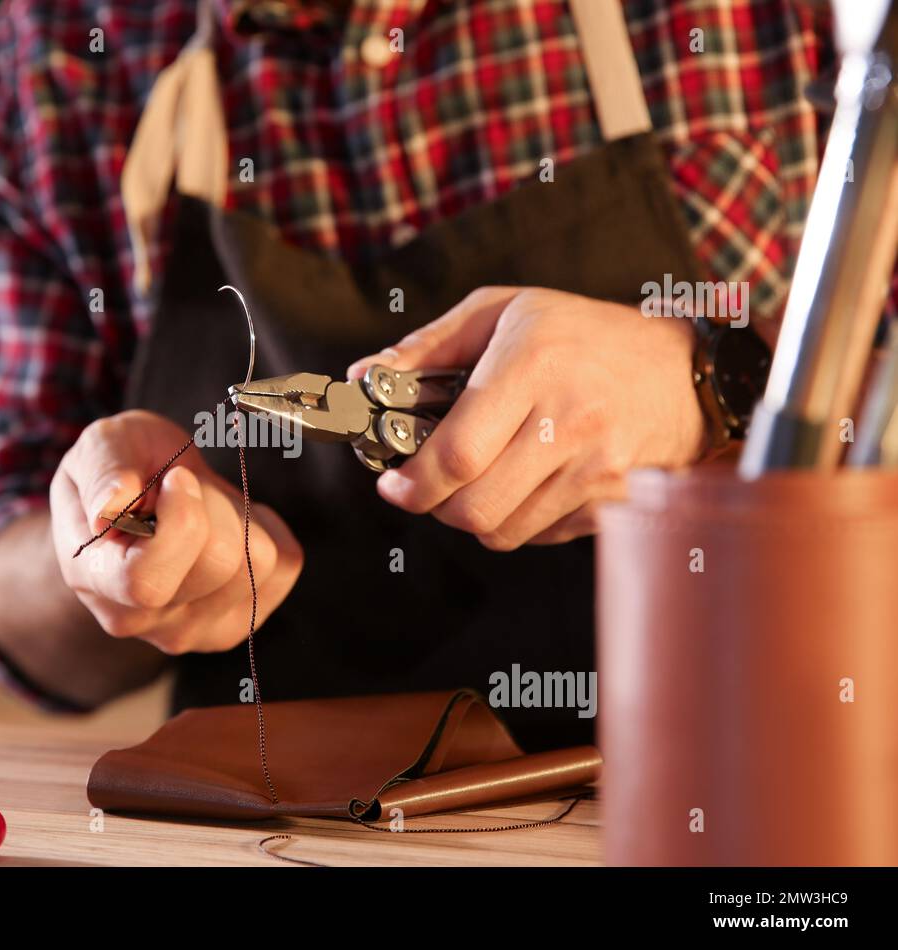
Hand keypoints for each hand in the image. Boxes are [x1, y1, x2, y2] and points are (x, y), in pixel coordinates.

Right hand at [49, 410, 302, 652]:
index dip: (179, 522)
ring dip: (237, 516)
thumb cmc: (120, 470)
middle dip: (212, 504)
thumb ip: (102, 471)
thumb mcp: (101, 445)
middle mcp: (143, 620)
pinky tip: (228, 522)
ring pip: (258, 563)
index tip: (177, 477)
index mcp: (95, 580)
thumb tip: (110, 505)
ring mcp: (195, 630)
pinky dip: (265, 529)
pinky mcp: (240, 621)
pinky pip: (286, 565)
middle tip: (184, 485)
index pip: (147, 582)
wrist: (141, 497)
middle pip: (219, 563)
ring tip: (202, 506)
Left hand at [348, 287, 705, 548]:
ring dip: (474, 516)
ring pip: (504, 531)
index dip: (413, 483)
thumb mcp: (505, 312)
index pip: (458, 453)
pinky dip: (518, 521)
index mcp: (533, 365)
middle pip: (475, 506)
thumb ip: (429, 344)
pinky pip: (541, 536)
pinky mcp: (614, 501)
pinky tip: (523, 483)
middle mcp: (569, 420)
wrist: (687, 370)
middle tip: (426, 488)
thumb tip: (365, 375)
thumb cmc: (586, 335)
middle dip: (435, 507)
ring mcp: (597, 467)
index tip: (393, 484)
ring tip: (477, 481)